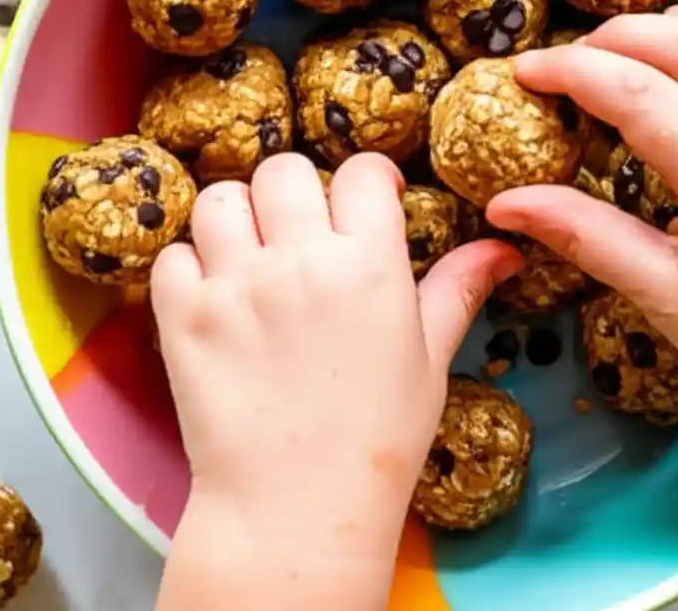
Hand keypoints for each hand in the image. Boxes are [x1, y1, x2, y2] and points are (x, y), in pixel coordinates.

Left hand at [150, 153, 520, 603]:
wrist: (298, 507)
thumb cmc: (377, 437)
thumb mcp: (430, 360)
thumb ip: (456, 290)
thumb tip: (503, 249)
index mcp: (369, 264)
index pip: (360, 172)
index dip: (366, 179)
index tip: (366, 200)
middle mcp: (299, 260)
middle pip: (283, 170)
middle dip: (295, 191)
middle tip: (300, 229)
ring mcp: (234, 285)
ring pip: (221, 199)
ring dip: (237, 216)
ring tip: (250, 254)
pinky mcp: (182, 317)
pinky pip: (173, 253)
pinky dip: (189, 264)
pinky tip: (212, 293)